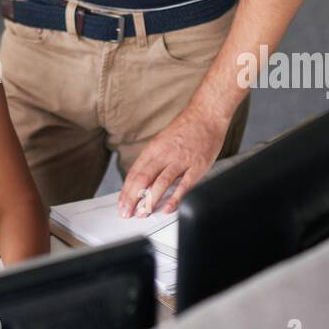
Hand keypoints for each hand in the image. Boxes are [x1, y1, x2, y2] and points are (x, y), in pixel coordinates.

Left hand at [117, 102, 231, 218]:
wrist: (206, 115)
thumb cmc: (186, 128)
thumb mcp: (162, 142)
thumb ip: (153, 161)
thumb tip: (143, 181)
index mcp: (153, 149)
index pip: (134, 173)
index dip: (126, 191)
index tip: (121, 204)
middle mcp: (164, 154)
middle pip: (143, 179)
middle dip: (132, 199)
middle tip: (126, 213)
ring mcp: (180, 161)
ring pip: (160, 183)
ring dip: (149, 201)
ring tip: (142, 214)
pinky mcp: (196, 167)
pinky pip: (183, 186)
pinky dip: (174, 199)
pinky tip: (167, 208)